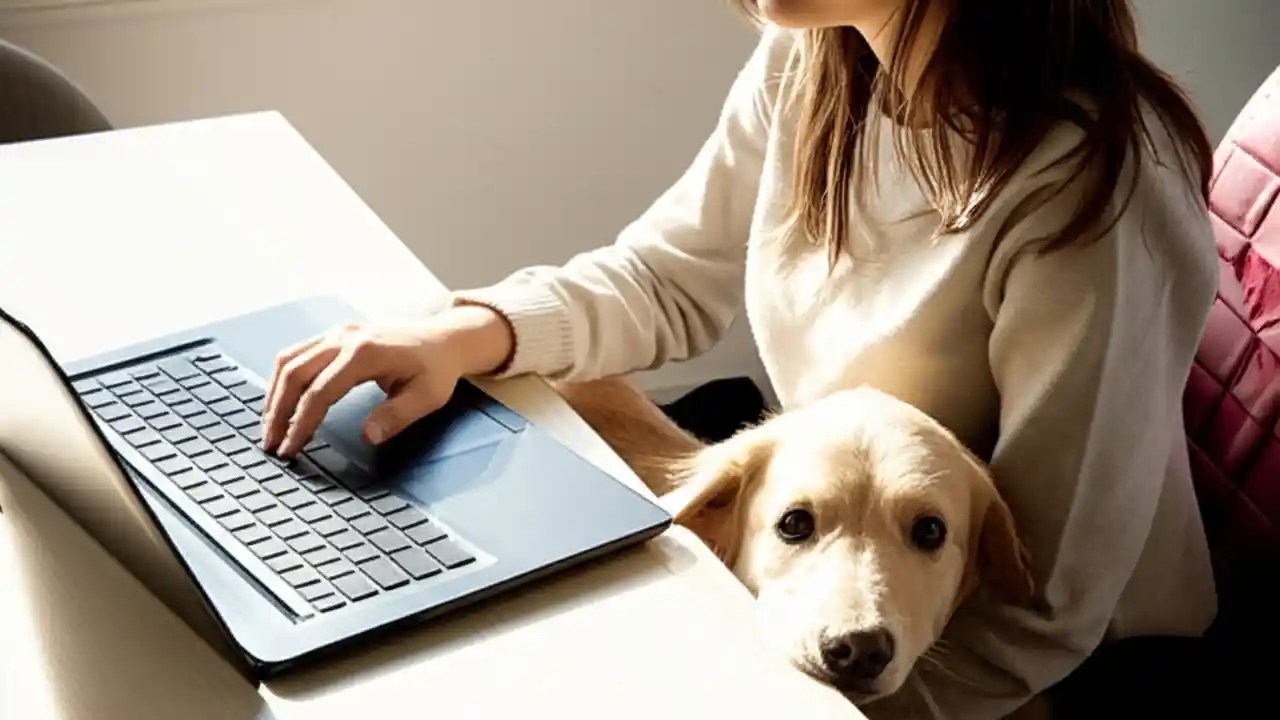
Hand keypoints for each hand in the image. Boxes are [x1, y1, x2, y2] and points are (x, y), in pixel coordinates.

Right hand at [260, 305, 512, 457]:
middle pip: (295, 374)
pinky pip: (298, 352)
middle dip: (277, 412)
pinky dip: (284, 377)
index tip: (291, 449)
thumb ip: (396, 417)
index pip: (320, 392)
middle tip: (271, 444)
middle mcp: (345, 338)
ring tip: (270, 426)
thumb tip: (367, 437)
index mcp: (365, 354)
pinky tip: (280, 400)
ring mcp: (338, 332)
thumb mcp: (427, 397)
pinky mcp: (336, 334)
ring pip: (290, 360)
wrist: (445, 338)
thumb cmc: (437, 368)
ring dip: (274, 394)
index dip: (301, 423)